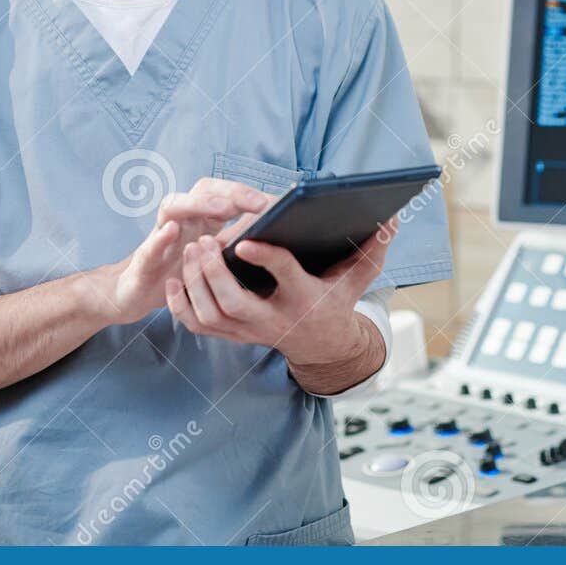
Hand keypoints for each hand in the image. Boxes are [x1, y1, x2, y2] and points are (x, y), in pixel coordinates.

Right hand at [100, 178, 272, 324]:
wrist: (135, 294)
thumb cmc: (178, 272)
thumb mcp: (212, 258)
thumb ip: (235, 242)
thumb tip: (273, 234)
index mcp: (200, 218)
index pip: (224, 194)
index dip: (247, 193)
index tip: (274, 201)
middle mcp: (180, 219)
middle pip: (202, 191)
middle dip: (230, 192)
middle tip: (258, 203)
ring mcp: (160, 235)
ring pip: (174, 206)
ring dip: (198, 204)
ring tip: (223, 208)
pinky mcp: (143, 260)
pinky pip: (150, 245)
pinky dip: (160, 237)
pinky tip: (172, 232)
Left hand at [164, 217, 396, 367]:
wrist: (322, 344)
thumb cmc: (337, 300)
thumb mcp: (358, 277)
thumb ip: (374, 249)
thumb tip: (391, 219)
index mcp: (303, 299)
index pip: (283, 277)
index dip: (265, 258)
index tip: (243, 239)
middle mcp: (273, 320)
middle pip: (235, 302)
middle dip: (214, 273)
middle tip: (203, 240)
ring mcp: (250, 332)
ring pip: (212, 315)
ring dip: (195, 284)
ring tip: (190, 250)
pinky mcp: (233, 336)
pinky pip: (200, 327)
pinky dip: (181, 307)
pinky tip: (174, 280)